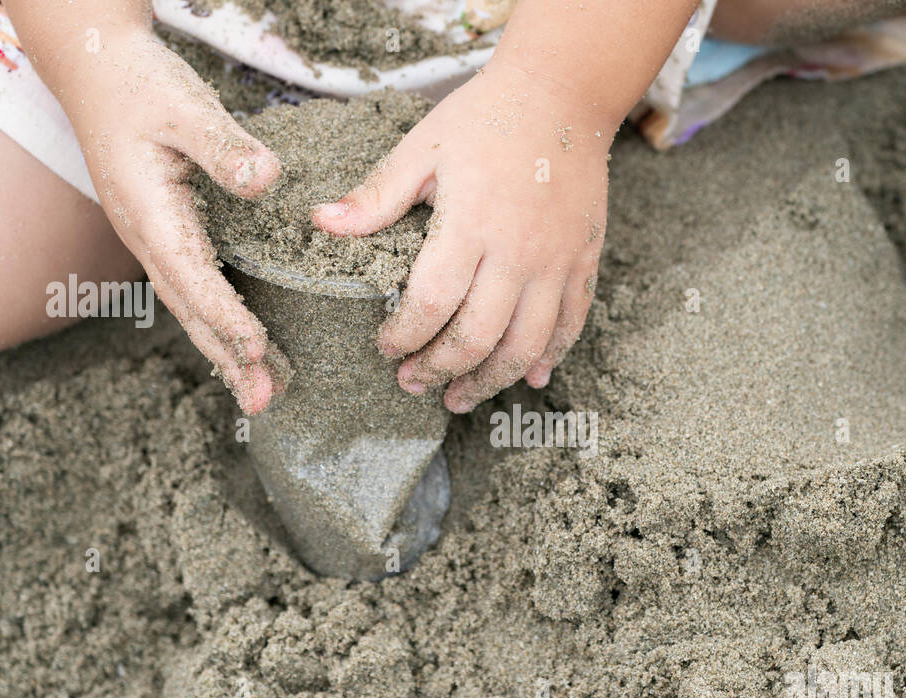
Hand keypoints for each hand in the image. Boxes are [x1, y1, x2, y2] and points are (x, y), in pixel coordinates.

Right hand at [59, 28, 288, 413]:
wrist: (96, 71)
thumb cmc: (139, 85)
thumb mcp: (184, 104)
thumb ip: (224, 145)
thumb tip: (266, 179)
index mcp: (149, 213)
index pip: (193, 277)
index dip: (226, 315)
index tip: (259, 347)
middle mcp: (146, 237)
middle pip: (190, 311)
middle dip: (227, 359)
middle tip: (263, 402)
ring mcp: (152, 240)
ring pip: (190, 308)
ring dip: (224, 353)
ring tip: (258, 394)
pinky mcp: (164, 235)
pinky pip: (191, 291)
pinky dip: (217, 324)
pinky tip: (240, 347)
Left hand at [313, 64, 609, 412]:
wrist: (565, 93)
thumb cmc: (487, 118)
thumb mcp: (423, 148)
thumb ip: (376, 196)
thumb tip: (320, 224)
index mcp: (471, 225)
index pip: (433, 304)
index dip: (405, 336)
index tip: (385, 348)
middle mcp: (518, 253)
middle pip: (478, 337)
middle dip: (439, 370)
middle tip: (411, 383)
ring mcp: (556, 263)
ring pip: (526, 345)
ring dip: (489, 380)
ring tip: (458, 397)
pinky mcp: (584, 261)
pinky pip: (570, 324)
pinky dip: (548, 357)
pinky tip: (527, 377)